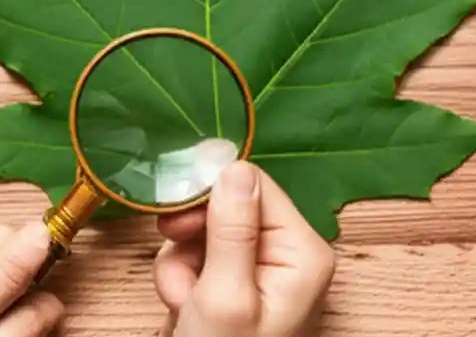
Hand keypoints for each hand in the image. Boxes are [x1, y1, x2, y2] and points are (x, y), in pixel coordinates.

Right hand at [153, 161, 335, 336]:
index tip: (172, 224)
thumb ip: (231, 229)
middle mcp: (291, 256)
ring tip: (183, 306)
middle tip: (177, 274)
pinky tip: (183, 310)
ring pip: (207, 235)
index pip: (253, 186)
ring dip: (182, 266)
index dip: (208, 198)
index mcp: (304, 251)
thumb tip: (233, 164)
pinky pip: (203, 261)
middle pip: (228, 209)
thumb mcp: (223, 295)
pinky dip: (184, 282)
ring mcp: (265, 273)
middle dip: (191, 241)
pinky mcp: (240, 288)